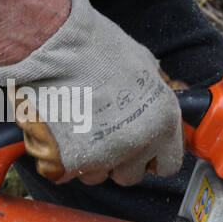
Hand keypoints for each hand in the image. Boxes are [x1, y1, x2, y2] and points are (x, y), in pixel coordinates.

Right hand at [0, 0, 183, 185]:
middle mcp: (139, 143)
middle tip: (103, 133)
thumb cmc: (96, 48)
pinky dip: (60, 161)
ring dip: (89, 160)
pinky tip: (58, 134)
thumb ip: (152, 93)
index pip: (170, 164)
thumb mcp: (142, 65)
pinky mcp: (69, 163)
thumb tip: (152, 101)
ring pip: (99, 176)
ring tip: (77, 127)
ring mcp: (105, 156)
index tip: (142, 150)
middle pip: (132, 175)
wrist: (53, 45)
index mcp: (164, 122)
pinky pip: (66, 174)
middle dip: (119, 160)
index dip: (154, 157)